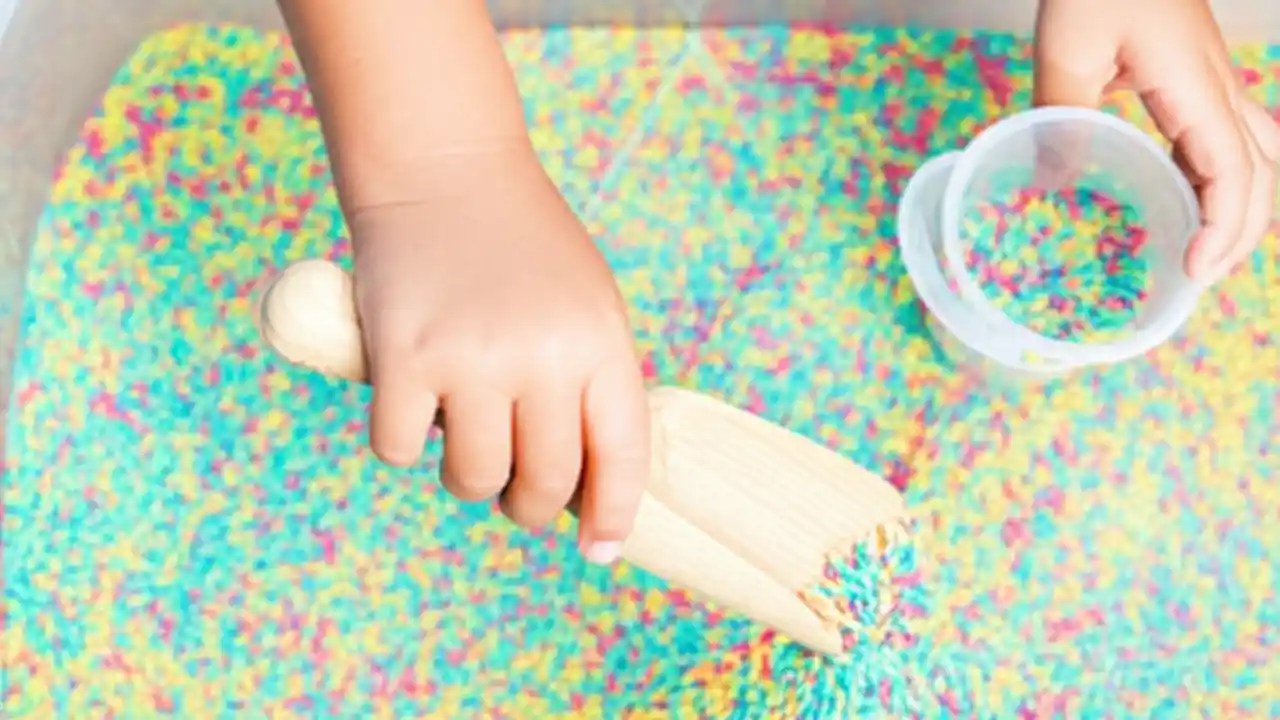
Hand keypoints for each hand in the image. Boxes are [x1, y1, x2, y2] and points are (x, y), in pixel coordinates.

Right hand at [351, 147, 648, 563]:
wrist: (445, 168)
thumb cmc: (521, 246)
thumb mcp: (587, 303)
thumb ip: (591, 383)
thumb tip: (583, 486)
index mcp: (600, 342)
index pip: (621, 455)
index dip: (613, 513)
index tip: (599, 547)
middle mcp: (543, 355)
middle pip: (543, 484)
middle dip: (527, 506)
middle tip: (513, 494)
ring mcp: (471, 357)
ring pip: (472, 479)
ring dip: (466, 476)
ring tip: (461, 433)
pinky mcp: (402, 355)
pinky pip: (398, 449)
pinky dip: (398, 440)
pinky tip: (408, 403)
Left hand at [1033, 0, 1279, 282]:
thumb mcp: (1066, 50)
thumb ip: (1060, 119)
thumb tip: (1052, 187)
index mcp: (1196, 86)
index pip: (1235, 172)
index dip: (1224, 229)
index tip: (1195, 272)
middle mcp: (1218, 86)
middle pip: (1264, 171)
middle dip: (1242, 231)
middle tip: (1196, 276)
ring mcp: (1214, 79)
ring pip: (1261, 152)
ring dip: (1241, 204)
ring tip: (1198, 247)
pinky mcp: (1198, 74)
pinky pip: (1228, 134)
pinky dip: (1218, 176)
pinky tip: (1180, 196)